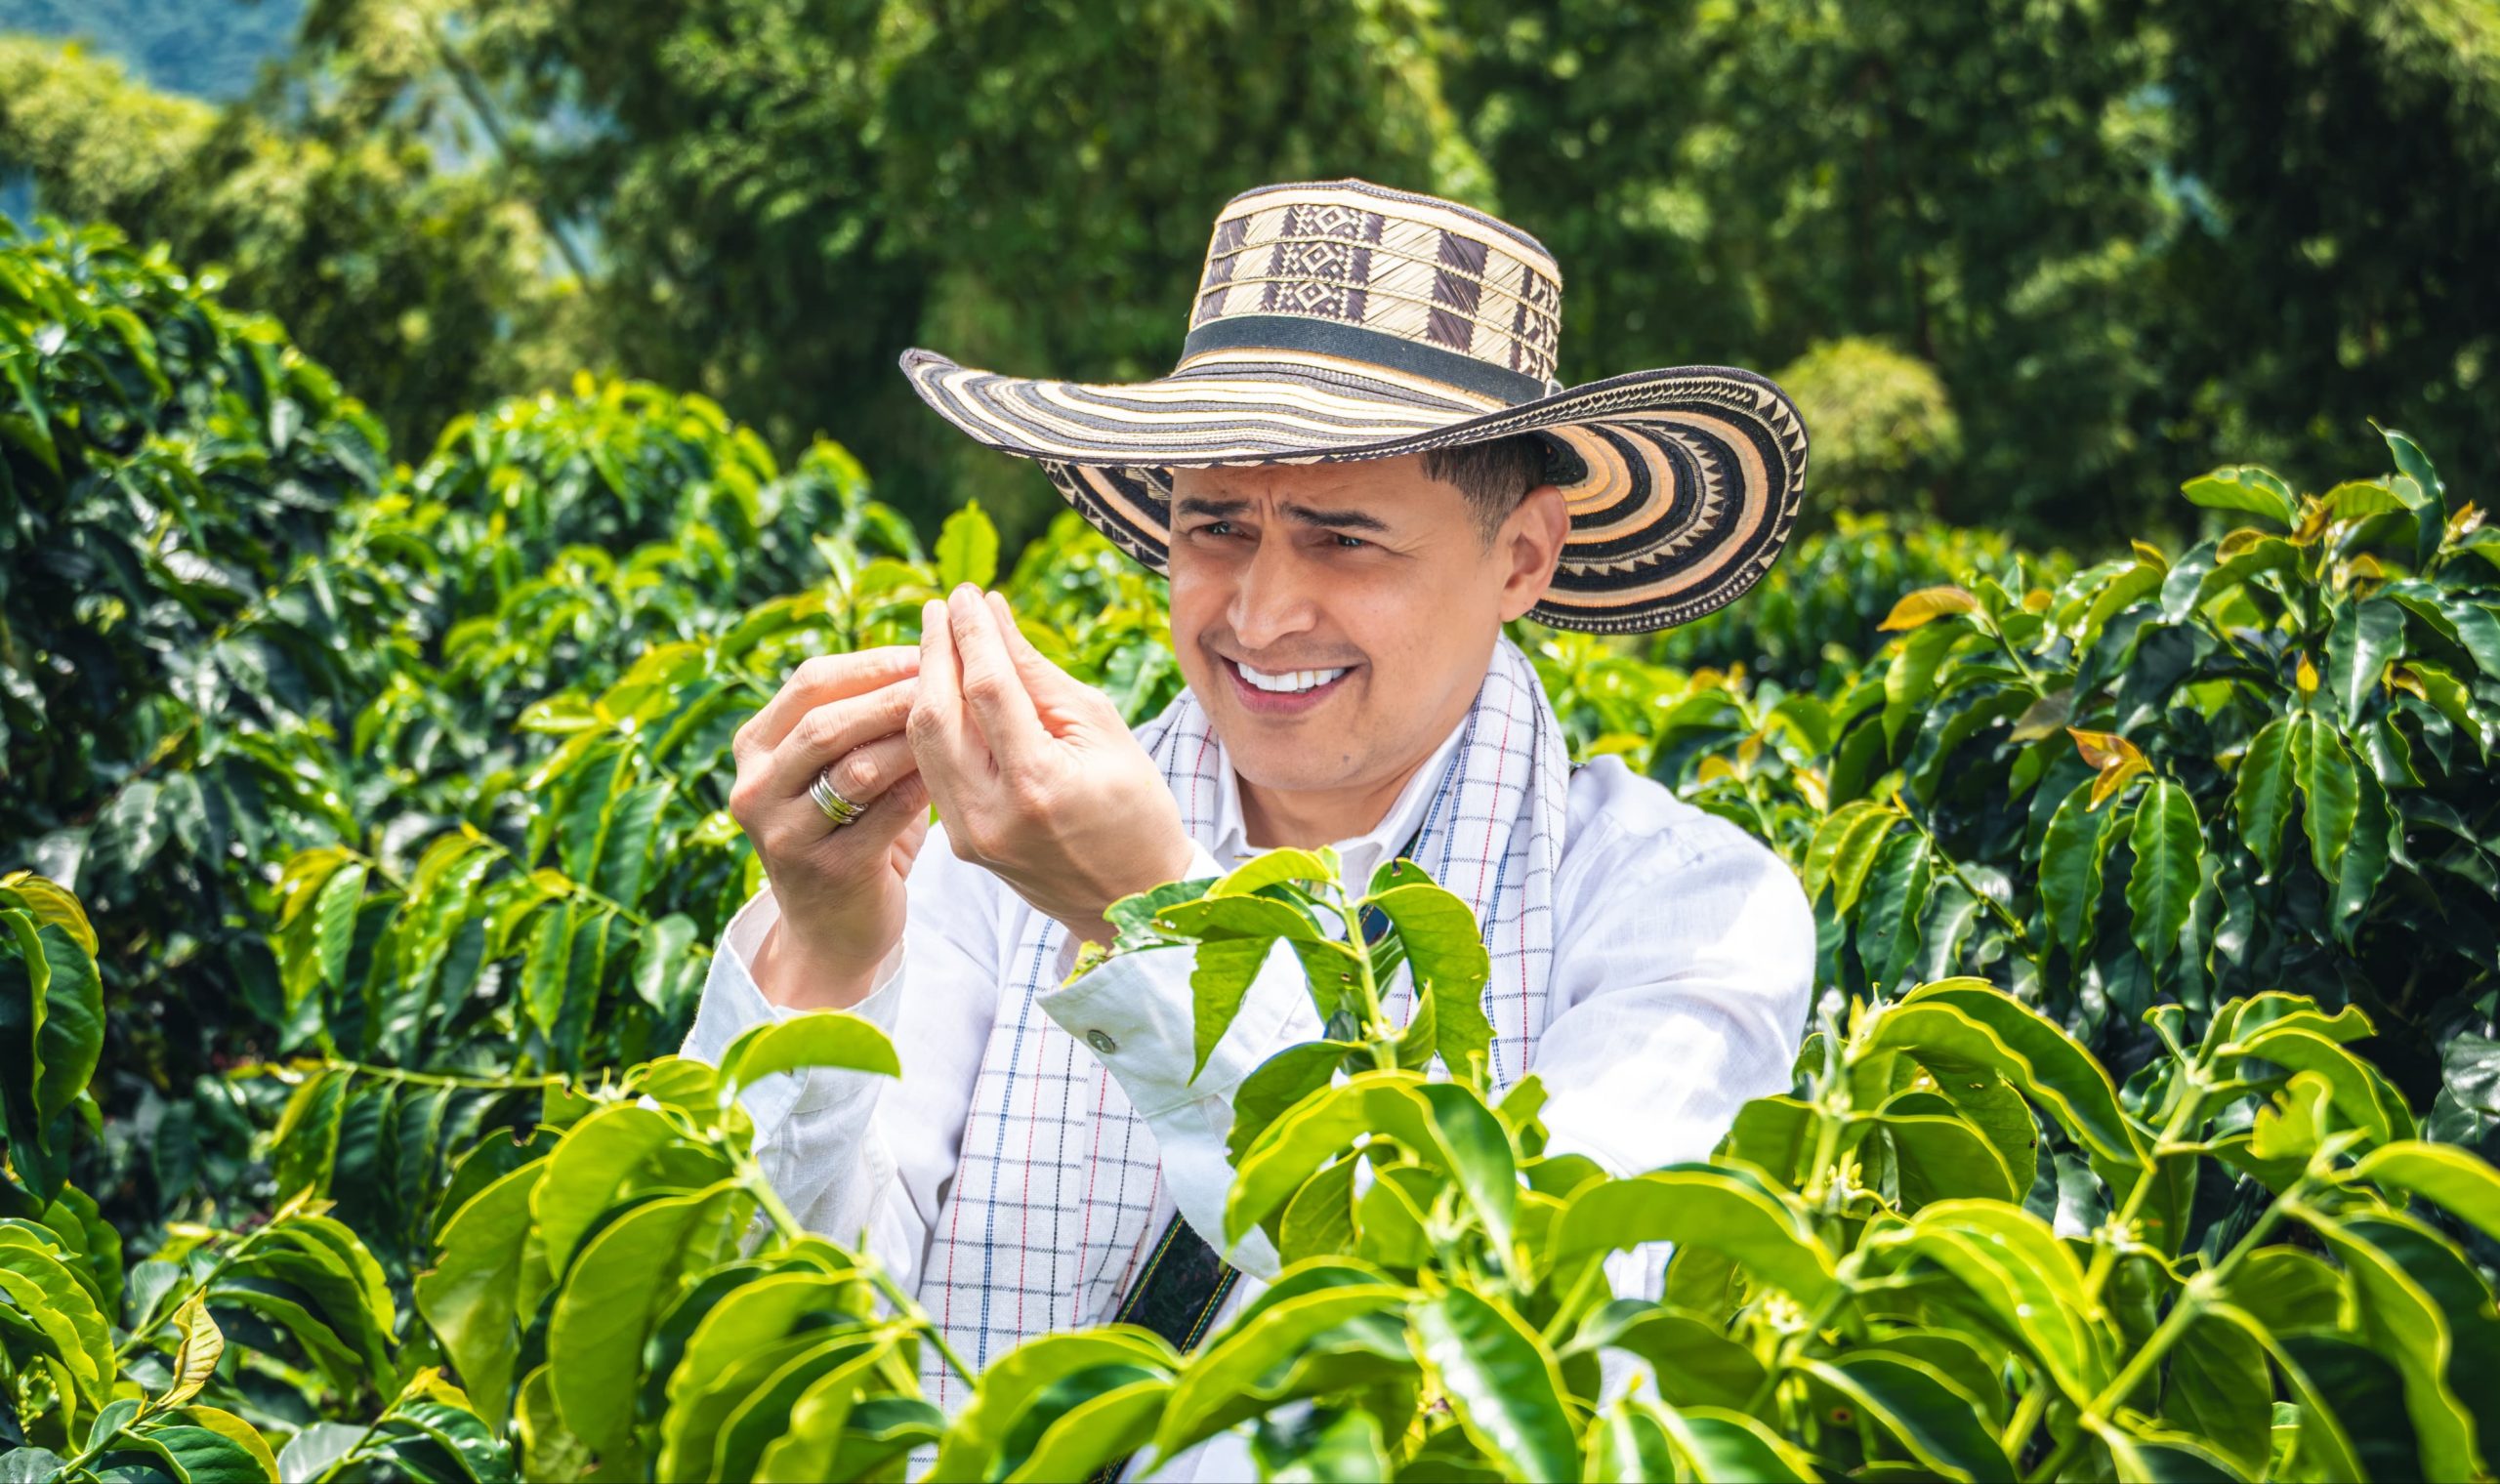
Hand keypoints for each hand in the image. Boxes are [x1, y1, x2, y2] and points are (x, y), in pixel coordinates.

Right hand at [727, 646, 929, 1009]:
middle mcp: (756, 787)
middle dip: (891, 695)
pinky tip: (955, 773)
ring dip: (911, 739)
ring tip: (960, 720)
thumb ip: (865, 717)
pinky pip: (883, 816)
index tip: (928, 649)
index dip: (872, 662)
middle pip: (826, 722)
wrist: (834, 928)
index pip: (809, 682)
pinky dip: (921, 788)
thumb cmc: (851, 829)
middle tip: (948, 677)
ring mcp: (784, 833)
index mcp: (756, 746)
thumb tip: (931, 651)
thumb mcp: (841, 768)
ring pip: (853, 768)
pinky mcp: (825, 870)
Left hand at [908, 586, 1194, 943]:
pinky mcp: (960, 844)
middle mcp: (992, 815)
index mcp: (1039, 785)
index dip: (973, 633)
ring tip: (941, 639)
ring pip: (923, 743)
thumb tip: (994, 617)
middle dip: (937, 651)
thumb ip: (1039, 675)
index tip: (967, 594)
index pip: (987, 689)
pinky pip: (932, 770)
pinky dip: (933, 724)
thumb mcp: (1104, 730)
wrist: (1135, 900)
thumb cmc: (1137, 808)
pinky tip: (945, 690)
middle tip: (945, 607)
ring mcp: (969, 836)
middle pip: (937, 714)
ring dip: (926, 684)